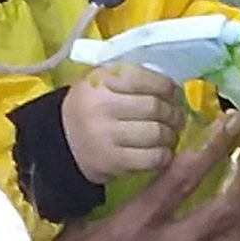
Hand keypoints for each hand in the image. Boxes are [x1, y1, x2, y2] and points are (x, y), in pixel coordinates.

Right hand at [62, 67, 186, 182]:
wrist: (62, 142)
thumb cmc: (91, 107)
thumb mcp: (102, 82)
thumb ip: (133, 78)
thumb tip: (174, 89)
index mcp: (100, 81)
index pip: (143, 79)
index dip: (167, 87)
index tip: (174, 94)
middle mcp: (102, 107)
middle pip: (155, 107)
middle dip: (173, 113)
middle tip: (177, 118)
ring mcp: (106, 136)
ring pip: (157, 133)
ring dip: (171, 135)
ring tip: (170, 135)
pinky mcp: (113, 162)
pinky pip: (152, 158)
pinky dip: (165, 155)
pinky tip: (163, 152)